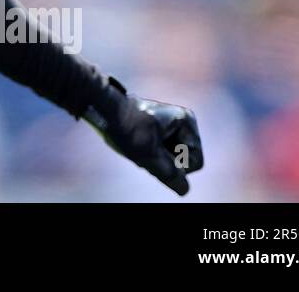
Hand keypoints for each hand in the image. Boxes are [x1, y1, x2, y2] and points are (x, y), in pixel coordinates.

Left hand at [84, 77, 203, 194]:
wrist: (103, 109)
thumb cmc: (126, 127)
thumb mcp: (149, 155)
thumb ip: (170, 174)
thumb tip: (184, 189)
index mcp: (187, 122)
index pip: (194, 163)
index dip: (175, 166)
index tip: (153, 151)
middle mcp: (183, 122)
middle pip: (184, 160)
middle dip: (164, 161)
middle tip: (143, 147)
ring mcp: (173, 126)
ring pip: (173, 158)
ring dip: (156, 158)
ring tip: (139, 145)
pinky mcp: (162, 129)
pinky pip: (163, 152)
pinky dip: (151, 153)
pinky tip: (137, 143)